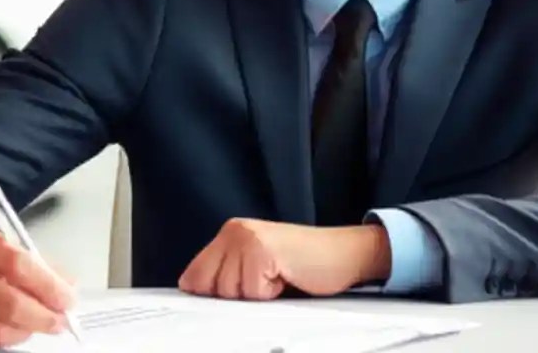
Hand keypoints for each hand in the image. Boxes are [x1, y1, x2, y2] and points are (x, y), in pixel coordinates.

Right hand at [0, 231, 75, 349]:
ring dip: (27, 331)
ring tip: (39, 325)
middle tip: (60, 321)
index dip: (47, 286)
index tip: (67, 299)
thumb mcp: (7, 247)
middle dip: (42, 316)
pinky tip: (17, 328)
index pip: (18, 265)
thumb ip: (39, 265)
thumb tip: (69, 287)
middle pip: (7, 303)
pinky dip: (8, 338)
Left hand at [178, 218, 391, 299]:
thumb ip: (227, 273)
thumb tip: (194, 291)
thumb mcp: (258, 267)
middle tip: (265, 284)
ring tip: (277, 279)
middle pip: (211, 288)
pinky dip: (271, 295)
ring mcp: (247, 239)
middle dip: (236, 297)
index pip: (194, 275)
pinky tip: (286, 277)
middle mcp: (235, 232)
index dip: (207, 296)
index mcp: (230, 233)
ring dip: (256, 296)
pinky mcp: (262, 251)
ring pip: (231, 293)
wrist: (344, 253)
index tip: (220, 304)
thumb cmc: (306, 264)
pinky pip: (253, 293)